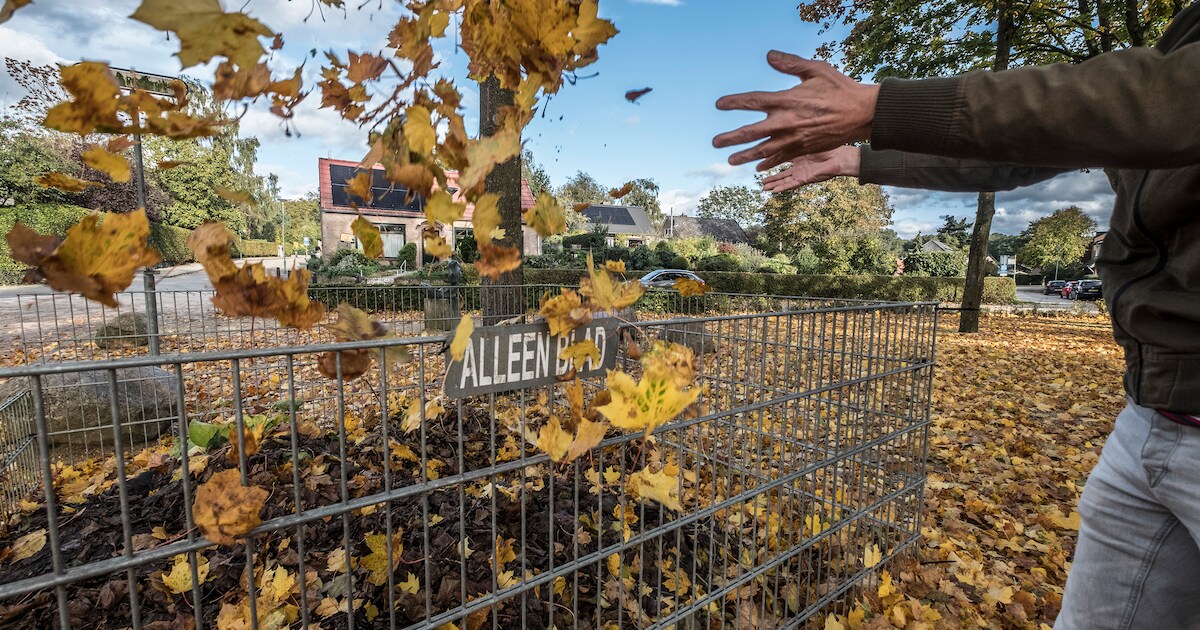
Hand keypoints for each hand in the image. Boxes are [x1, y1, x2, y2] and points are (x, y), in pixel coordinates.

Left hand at [712, 51, 877, 169]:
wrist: (861, 113)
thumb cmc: (839, 88)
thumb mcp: (816, 69)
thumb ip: (790, 63)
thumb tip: (769, 56)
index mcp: (786, 100)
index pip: (752, 101)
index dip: (734, 103)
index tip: (719, 104)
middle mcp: (785, 122)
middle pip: (750, 132)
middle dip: (731, 138)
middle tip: (715, 143)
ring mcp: (793, 138)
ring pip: (763, 150)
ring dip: (745, 156)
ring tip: (730, 161)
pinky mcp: (803, 148)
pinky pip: (781, 158)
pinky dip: (769, 163)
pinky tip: (758, 168)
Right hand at [761, 146, 859, 192]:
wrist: (840, 156)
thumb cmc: (828, 145)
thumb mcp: (806, 140)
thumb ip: (793, 139)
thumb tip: (780, 130)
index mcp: (799, 154)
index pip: (781, 158)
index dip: (770, 160)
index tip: (760, 162)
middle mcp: (799, 165)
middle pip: (781, 172)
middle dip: (771, 177)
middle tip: (760, 180)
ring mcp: (802, 172)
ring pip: (784, 180)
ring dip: (774, 183)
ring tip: (764, 187)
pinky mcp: (806, 178)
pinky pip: (792, 184)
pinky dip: (783, 187)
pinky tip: (774, 190)